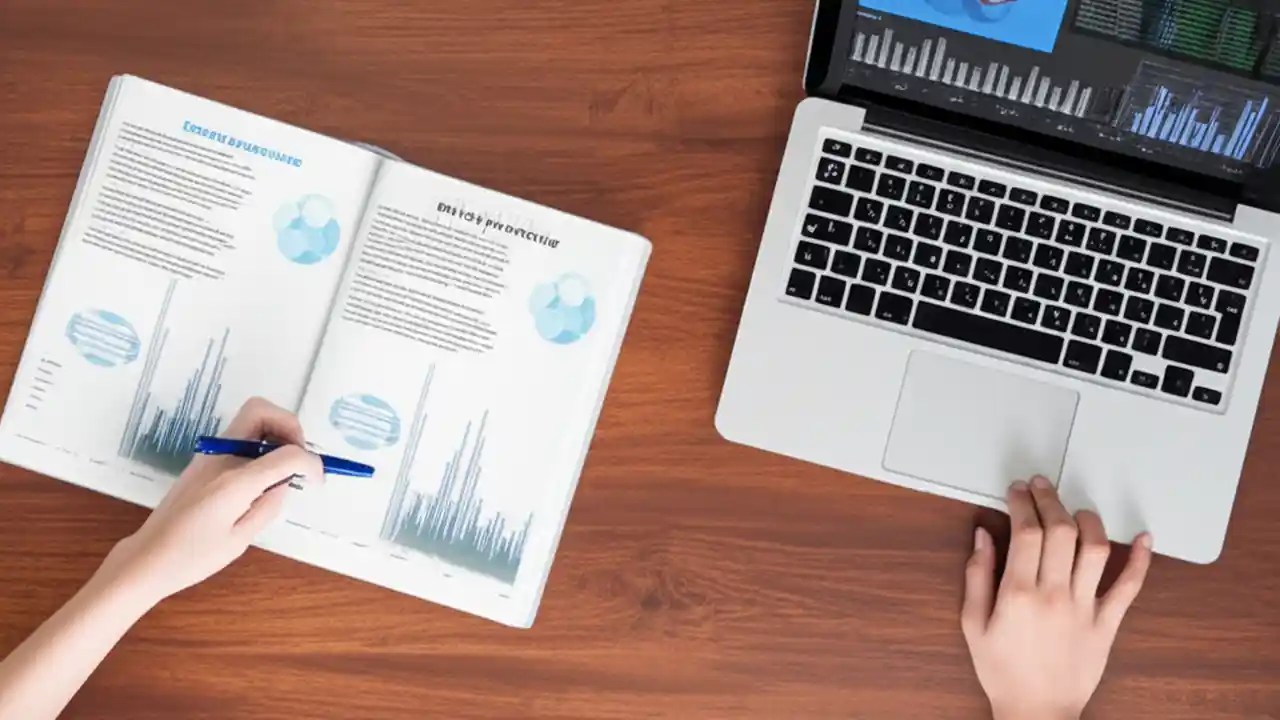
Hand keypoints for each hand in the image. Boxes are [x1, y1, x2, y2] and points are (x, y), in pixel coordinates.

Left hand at [96, 398, 322, 605]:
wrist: (147, 558)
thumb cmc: (192, 557)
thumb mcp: (240, 539)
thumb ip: (268, 505)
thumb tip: (284, 482)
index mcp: (233, 480)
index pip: (285, 453)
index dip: (310, 463)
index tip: (317, 480)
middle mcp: (220, 457)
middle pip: (261, 410)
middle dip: (289, 427)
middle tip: (298, 458)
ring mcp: (208, 455)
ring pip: (250, 419)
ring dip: (275, 434)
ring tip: (284, 469)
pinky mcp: (203, 461)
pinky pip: (240, 438)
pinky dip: (260, 446)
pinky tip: (262, 477)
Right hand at [962, 477, 1152, 719]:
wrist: (1037, 712)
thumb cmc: (1001, 670)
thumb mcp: (972, 623)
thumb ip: (977, 575)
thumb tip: (983, 534)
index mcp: (1017, 593)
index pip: (1025, 531)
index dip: (1022, 502)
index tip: (1017, 491)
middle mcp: (1054, 594)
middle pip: (1059, 530)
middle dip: (1050, 499)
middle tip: (1041, 486)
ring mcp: (1085, 608)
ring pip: (1095, 548)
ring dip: (1087, 520)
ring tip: (1076, 509)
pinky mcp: (1108, 623)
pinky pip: (1130, 586)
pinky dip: (1141, 560)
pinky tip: (1144, 537)